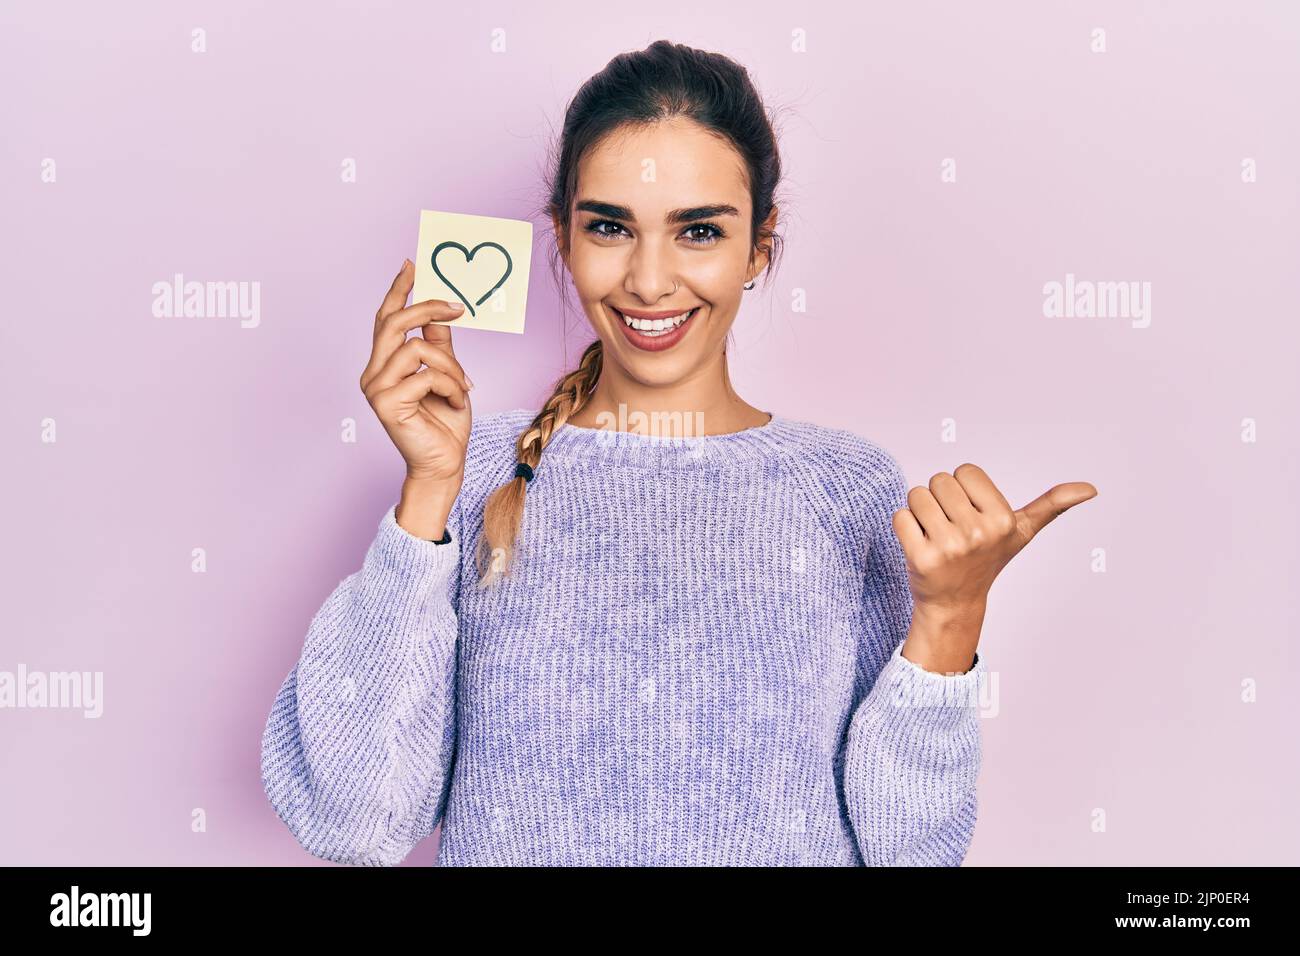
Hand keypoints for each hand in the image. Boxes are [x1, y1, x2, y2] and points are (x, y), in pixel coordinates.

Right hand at [360, 260, 473, 485]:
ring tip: (464, 386)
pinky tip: (457, 400)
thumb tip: (439, 312)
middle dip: (428, 308)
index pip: (385, 319)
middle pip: (393, 323)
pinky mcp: (386, 404)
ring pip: (416, 349)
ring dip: (450, 365)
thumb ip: (439, 345)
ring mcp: (375, 389)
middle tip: (458, 306)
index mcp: (384, 365)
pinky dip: (450, 385)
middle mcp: (373, 373)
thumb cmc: (445, 422)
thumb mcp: (448, 374)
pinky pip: (425, 375)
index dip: (398, 291)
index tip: (413, 265)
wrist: (446, 464)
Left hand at [892, 463, 1096, 671]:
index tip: (971, 514)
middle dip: (940, 499)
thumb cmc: (988, 558)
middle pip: (939, 480)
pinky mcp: (921, 558)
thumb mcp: (1021, 532)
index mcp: (1004, 519)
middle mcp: (979, 533)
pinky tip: (920, 546)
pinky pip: (900, 516)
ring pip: (917, 495)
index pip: (964, 470)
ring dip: (920, 512)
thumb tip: (1092, 488)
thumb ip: (1051, 505)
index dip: (963, 489)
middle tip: (951, 528)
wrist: (955, 602)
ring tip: (936, 536)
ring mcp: (949, 547)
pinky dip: (904, 527)